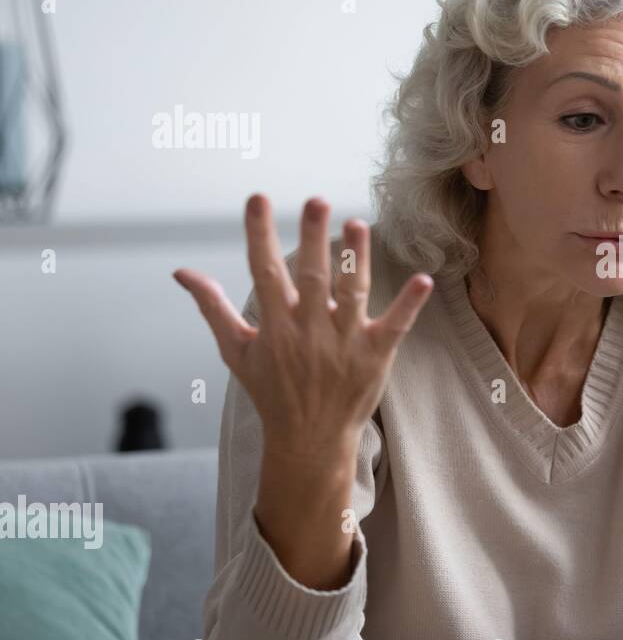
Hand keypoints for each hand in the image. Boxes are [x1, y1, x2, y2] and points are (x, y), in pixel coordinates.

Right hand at [173, 193, 433, 470]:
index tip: (258, 199)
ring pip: (352, 293)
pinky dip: (409, 304)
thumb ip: (213, 307)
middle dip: (313, 239)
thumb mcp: (237, 351)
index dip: (260, 234)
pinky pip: (396, 326)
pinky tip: (424, 280)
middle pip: (313, 278)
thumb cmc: (272, 391)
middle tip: (315, 201)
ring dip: (357, 259)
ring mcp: (345, 342)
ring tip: (357, 224)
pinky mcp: (376, 354)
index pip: (264, 271)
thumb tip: (182, 271)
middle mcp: (310, 331)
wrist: (309, 441)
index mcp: (275, 327)